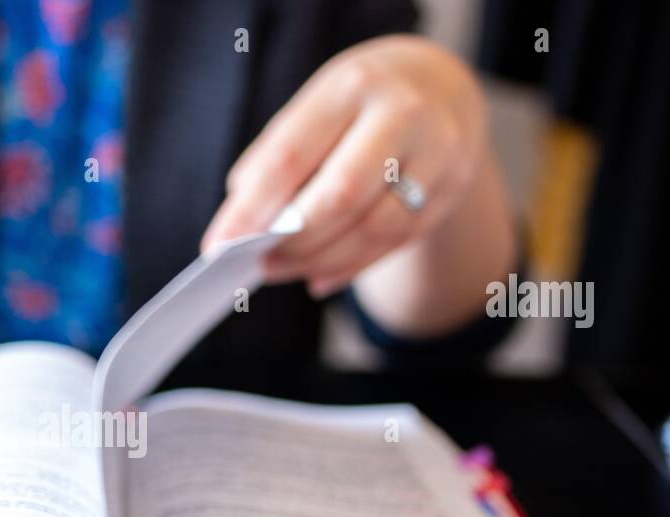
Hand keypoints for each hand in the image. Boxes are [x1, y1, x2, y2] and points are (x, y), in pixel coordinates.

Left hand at [202, 35, 488, 298]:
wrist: (439, 88)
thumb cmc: (353, 108)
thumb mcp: (312, 111)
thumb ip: (272, 162)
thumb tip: (236, 229)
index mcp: (351, 87)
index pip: (291, 157)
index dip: (251, 209)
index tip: (217, 246)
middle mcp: (402, 114)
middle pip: (341, 195)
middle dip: (293, 241)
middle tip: (258, 265)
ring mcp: (437, 153)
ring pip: (375, 227)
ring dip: (321, 260)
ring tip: (284, 270)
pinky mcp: (452, 190)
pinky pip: (396, 243)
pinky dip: (351, 267)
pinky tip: (319, 276)